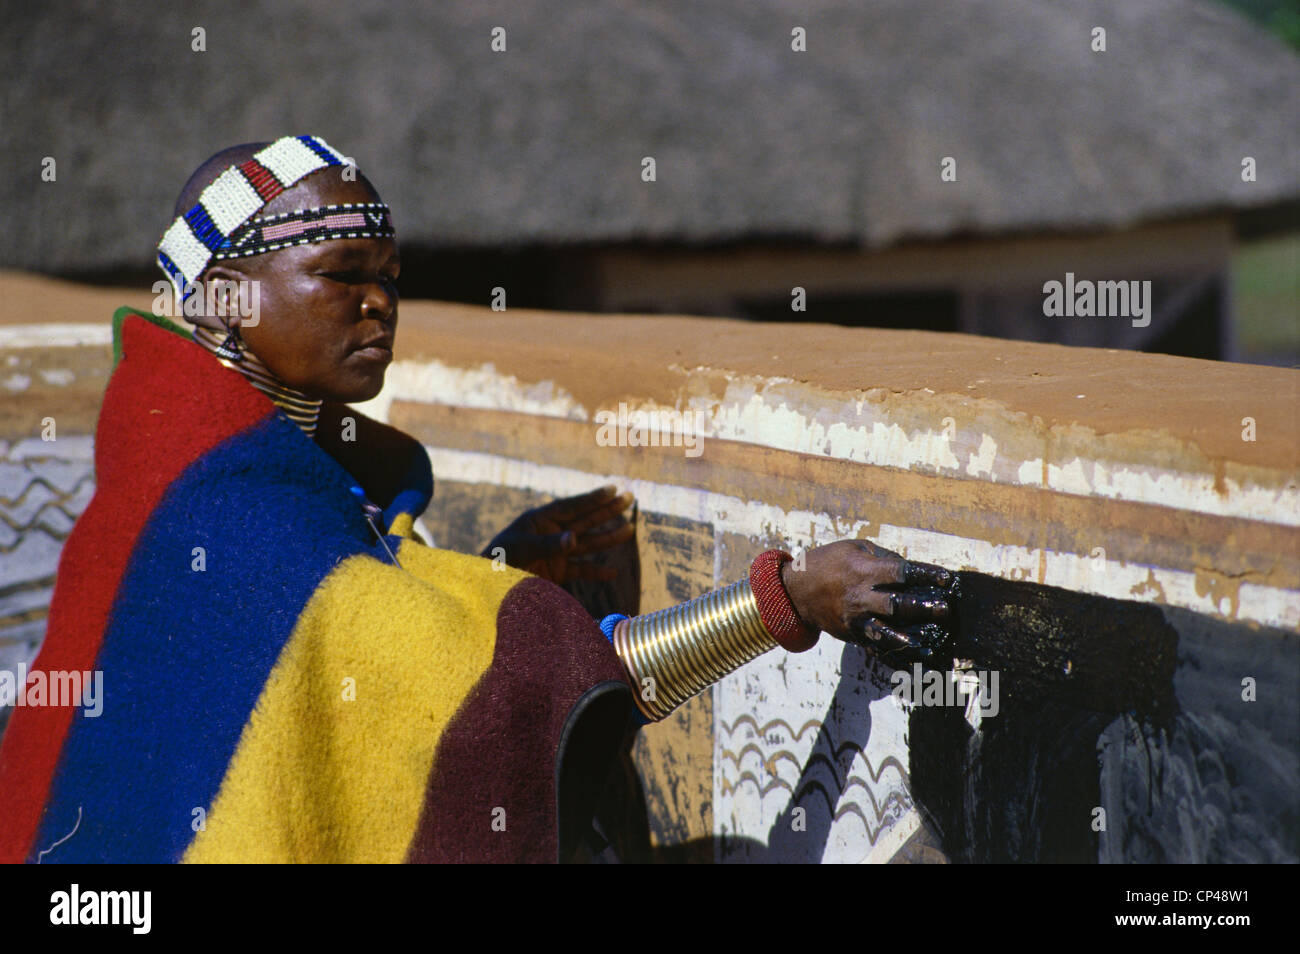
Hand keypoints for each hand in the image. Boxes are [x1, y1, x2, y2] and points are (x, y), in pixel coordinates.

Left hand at [482, 485, 635, 583]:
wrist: (486, 585)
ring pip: (588, 544)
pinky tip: (612, 572)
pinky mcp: (556, 573)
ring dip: (609, 538)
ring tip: (630, 530)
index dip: (592, 498)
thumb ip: (548, 544)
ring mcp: (555, 554)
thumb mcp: (521, 548)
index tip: (613, 489)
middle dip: (608, 510)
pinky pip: (581, 570)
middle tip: (630, 497)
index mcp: (540, 521)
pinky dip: (596, 572)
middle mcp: (551, 534)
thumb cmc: (498, 560)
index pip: (571, 506)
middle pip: (585, 520)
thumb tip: (573, 539)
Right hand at [780, 540, 956, 664]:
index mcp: (863, 570)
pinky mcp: (852, 634)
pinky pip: (876, 646)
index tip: (948, 579)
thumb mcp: (855, 548)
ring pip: (886, 632)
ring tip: (930, 644)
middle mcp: (860, 596)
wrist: (795, 590)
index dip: (925, 575)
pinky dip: (894, 655)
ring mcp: (855, 619)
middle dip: (922, 608)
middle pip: (896, 604)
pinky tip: (914, 659)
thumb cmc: (829, 562)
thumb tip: (910, 569)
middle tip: (945, 610)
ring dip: (910, 638)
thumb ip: (883, 557)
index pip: (900, 572)